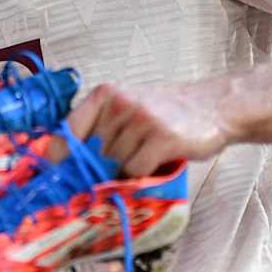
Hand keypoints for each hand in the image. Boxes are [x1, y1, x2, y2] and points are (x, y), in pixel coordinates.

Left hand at [65, 80, 234, 177]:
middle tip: (111, 174)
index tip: (59, 177)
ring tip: (142, 159)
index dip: (60, 159)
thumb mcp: (126, 109)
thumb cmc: (164, 111)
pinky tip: (155, 163)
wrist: (212, 106)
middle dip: (97, 171)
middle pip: (91, 154)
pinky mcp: (162, 138)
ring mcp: (142, 120)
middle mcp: (120, 104)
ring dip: (124, 172)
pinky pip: (136, 170)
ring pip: (114, 164)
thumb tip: (68, 165)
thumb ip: (99, 129)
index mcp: (105, 94)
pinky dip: (142, 174)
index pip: (67, 131)